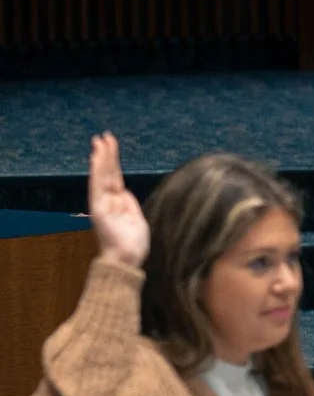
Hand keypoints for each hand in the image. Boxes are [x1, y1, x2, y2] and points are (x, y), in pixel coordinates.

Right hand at [87, 133, 147, 268]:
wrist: (127, 259)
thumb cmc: (133, 243)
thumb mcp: (136, 218)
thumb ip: (129, 203)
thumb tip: (125, 191)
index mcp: (118, 202)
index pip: (115, 177)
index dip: (114, 162)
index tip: (111, 146)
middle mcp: (108, 200)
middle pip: (108, 173)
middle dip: (106, 154)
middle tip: (104, 136)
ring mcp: (102, 203)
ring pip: (102, 175)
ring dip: (101, 158)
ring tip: (99, 141)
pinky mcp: (99, 208)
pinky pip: (97, 186)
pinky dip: (97, 171)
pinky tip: (96, 158)